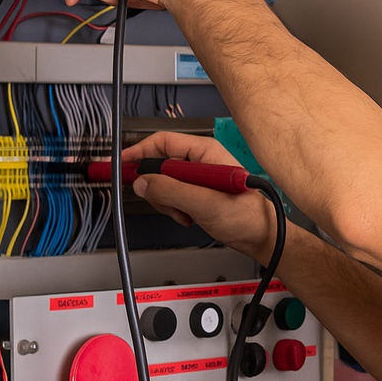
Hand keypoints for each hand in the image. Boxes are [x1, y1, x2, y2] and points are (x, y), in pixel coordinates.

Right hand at [123, 131, 277, 263]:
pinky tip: (189, 218)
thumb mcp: (204, 203)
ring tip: (184, 213)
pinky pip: (173, 197)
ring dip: (168, 202)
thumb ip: (170, 191)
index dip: (138, 153)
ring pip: (164, 184)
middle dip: (157, 187)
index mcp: (204, 152)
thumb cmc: (247, 217)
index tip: (120, 164)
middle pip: (159, 164)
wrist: (261, 237)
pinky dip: (175, 210)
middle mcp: (201, 161)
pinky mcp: (198, 193)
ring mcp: (199, 178)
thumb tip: (143, 183)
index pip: (162, 142)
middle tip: (162, 201)